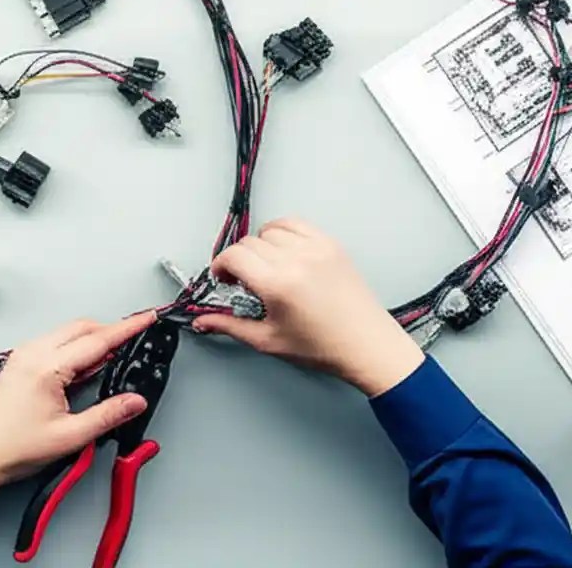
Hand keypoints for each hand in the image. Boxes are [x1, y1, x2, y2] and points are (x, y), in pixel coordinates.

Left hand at [0, 313, 153, 516]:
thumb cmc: (12, 448)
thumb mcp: (70, 436)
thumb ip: (108, 415)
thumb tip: (134, 402)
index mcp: (46, 367)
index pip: (97, 340)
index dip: (126, 328)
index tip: (146, 319)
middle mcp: (32, 354)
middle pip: (82, 328)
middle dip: (111, 331)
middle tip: (135, 339)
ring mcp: (22, 356)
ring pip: (67, 333)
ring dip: (92, 339)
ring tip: (112, 359)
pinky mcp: (18, 363)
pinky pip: (53, 343)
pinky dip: (74, 348)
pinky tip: (84, 366)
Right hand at [194, 218, 423, 397]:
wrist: (366, 345)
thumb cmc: (324, 347)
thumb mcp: (268, 340)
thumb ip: (229, 326)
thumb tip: (204, 321)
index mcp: (279, 284)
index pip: (234, 256)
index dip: (220, 266)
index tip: (222, 278)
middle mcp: (297, 260)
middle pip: (250, 242)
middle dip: (239, 259)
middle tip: (242, 280)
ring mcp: (317, 248)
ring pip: (272, 229)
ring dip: (261, 245)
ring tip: (265, 268)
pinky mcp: (331, 245)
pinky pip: (298, 225)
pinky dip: (284, 234)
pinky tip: (284, 254)